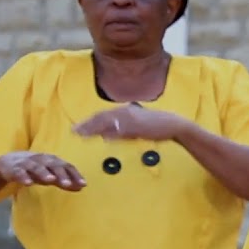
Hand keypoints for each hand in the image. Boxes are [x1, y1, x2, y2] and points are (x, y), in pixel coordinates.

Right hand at [0, 151, 84, 190]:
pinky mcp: (14, 169)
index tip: (83, 184)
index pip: (66, 166)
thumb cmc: (35, 170)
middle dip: (61, 174)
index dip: (75, 174)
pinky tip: (28, 183)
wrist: (8, 163)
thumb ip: (64, 181)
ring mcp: (27, 163)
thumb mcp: (51, 175)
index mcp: (52, 160)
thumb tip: (82, 187)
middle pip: (53, 165)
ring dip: (44, 173)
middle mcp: (41, 159)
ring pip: (37, 167)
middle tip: (68, 184)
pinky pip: (19, 172)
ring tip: (51, 180)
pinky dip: (24, 177)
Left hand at [72, 105, 187, 141]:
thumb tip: (107, 137)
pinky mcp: (138, 126)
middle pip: (102, 117)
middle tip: (74, 132)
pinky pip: (123, 130)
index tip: (78, 128)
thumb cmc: (157, 127)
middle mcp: (126, 111)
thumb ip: (122, 131)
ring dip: (95, 128)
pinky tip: (105, 138)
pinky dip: (113, 134)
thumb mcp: (136, 127)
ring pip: (109, 123)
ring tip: (83, 135)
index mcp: (125, 110)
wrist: (174, 125)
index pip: (103, 115)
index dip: (89, 122)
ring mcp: (132, 118)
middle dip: (87, 125)